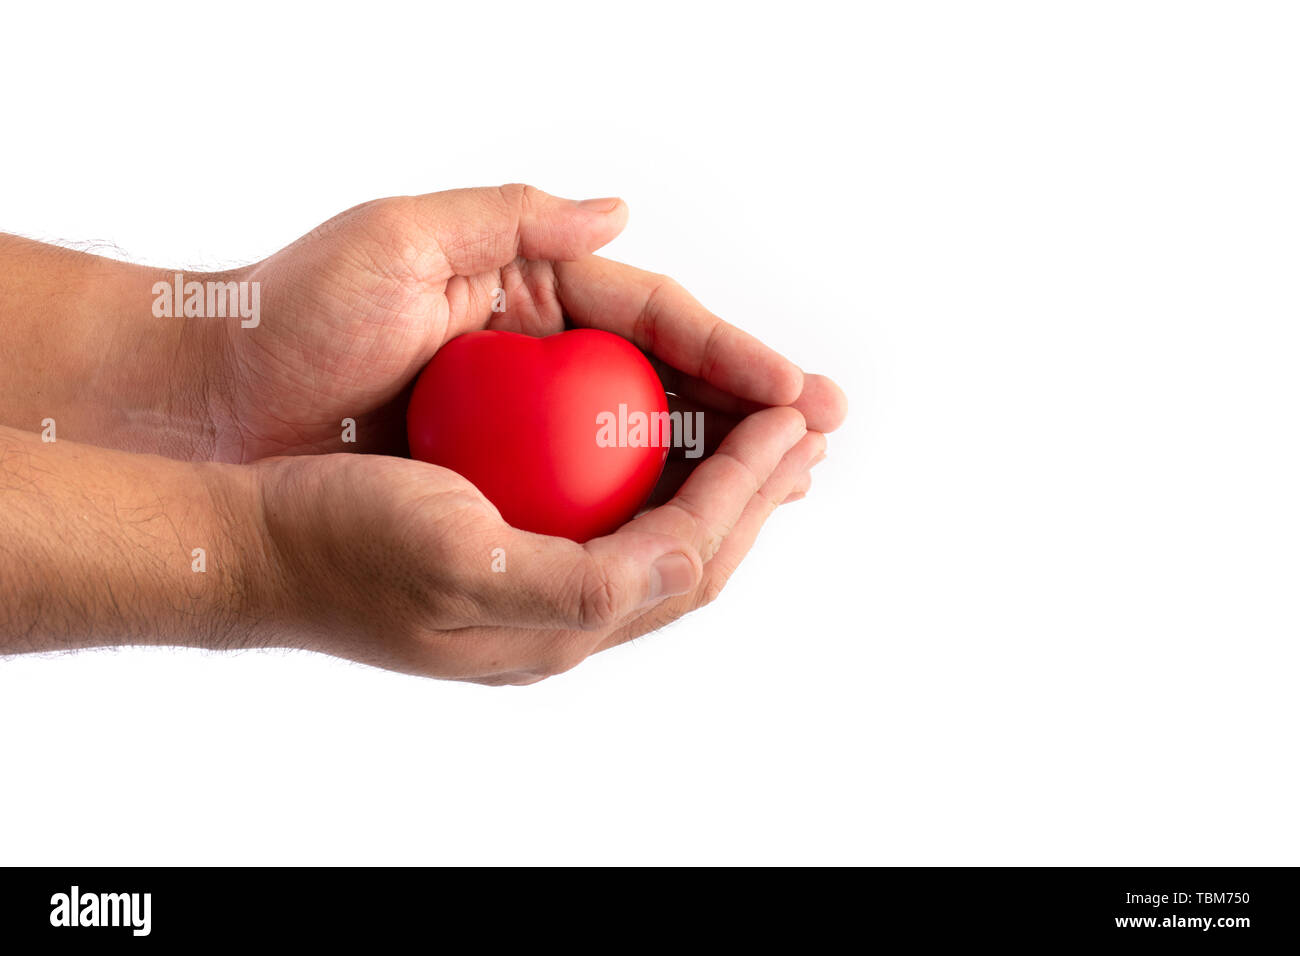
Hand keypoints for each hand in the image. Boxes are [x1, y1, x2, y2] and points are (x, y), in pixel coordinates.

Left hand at [208, 184, 846, 464]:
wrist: (208, 408)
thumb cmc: (291, 316)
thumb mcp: (398, 240)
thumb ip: (511, 217)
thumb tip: (618, 210)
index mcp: (531, 302)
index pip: (655, 325)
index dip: (732, 356)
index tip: (798, 390)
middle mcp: (539, 382)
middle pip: (670, 399)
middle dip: (751, 418)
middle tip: (821, 435)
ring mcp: (522, 449)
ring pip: (647, 466)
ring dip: (723, 474)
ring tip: (793, 475)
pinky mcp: (498, 512)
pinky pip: (596, 517)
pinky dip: (654, 519)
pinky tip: (701, 524)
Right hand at [251, 404, 820, 682]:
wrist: (248, 543)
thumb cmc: (340, 547)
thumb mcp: (459, 566)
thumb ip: (587, 585)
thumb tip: (687, 559)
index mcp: (559, 623)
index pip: (689, 555)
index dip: (749, 487)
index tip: (792, 420)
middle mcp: (558, 614)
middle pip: (690, 553)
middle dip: (758, 489)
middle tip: (810, 428)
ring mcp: (532, 584)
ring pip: (655, 536)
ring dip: (718, 484)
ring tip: (765, 438)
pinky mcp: (505, 548)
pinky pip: (605, 518)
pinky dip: (653, 477)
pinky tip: (663, 444)